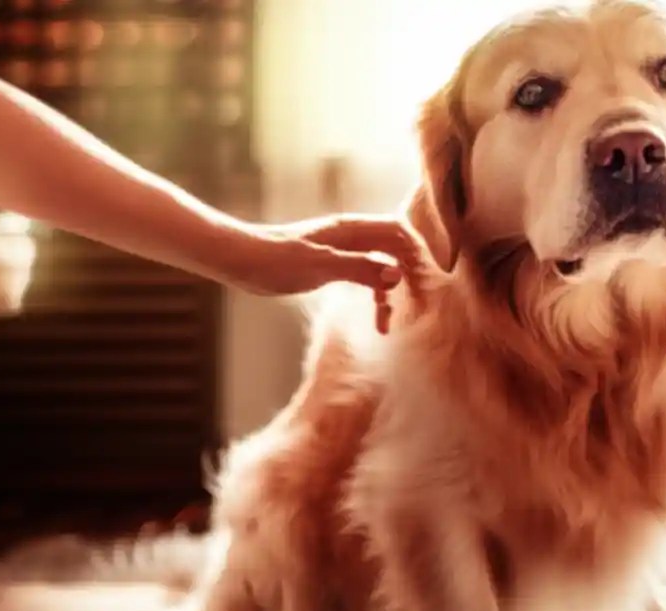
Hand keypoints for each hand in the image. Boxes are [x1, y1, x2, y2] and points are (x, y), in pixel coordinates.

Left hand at [241, 214, 423, 332]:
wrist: (239, 260)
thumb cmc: (274, 259)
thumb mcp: (319, 266)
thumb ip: (359, 268)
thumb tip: (398, 275)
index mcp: (351, 230)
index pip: (399, 233)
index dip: (416, 253)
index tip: (425, 283)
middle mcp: (350, 237)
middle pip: (396, 249)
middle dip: (409, 276)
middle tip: (415, 307)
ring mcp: (341, 251)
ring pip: (381, 267)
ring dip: (390, 294)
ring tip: (387, 325)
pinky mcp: (331, 267)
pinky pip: (365, 278)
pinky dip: (374, 297)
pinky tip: (374, 319)